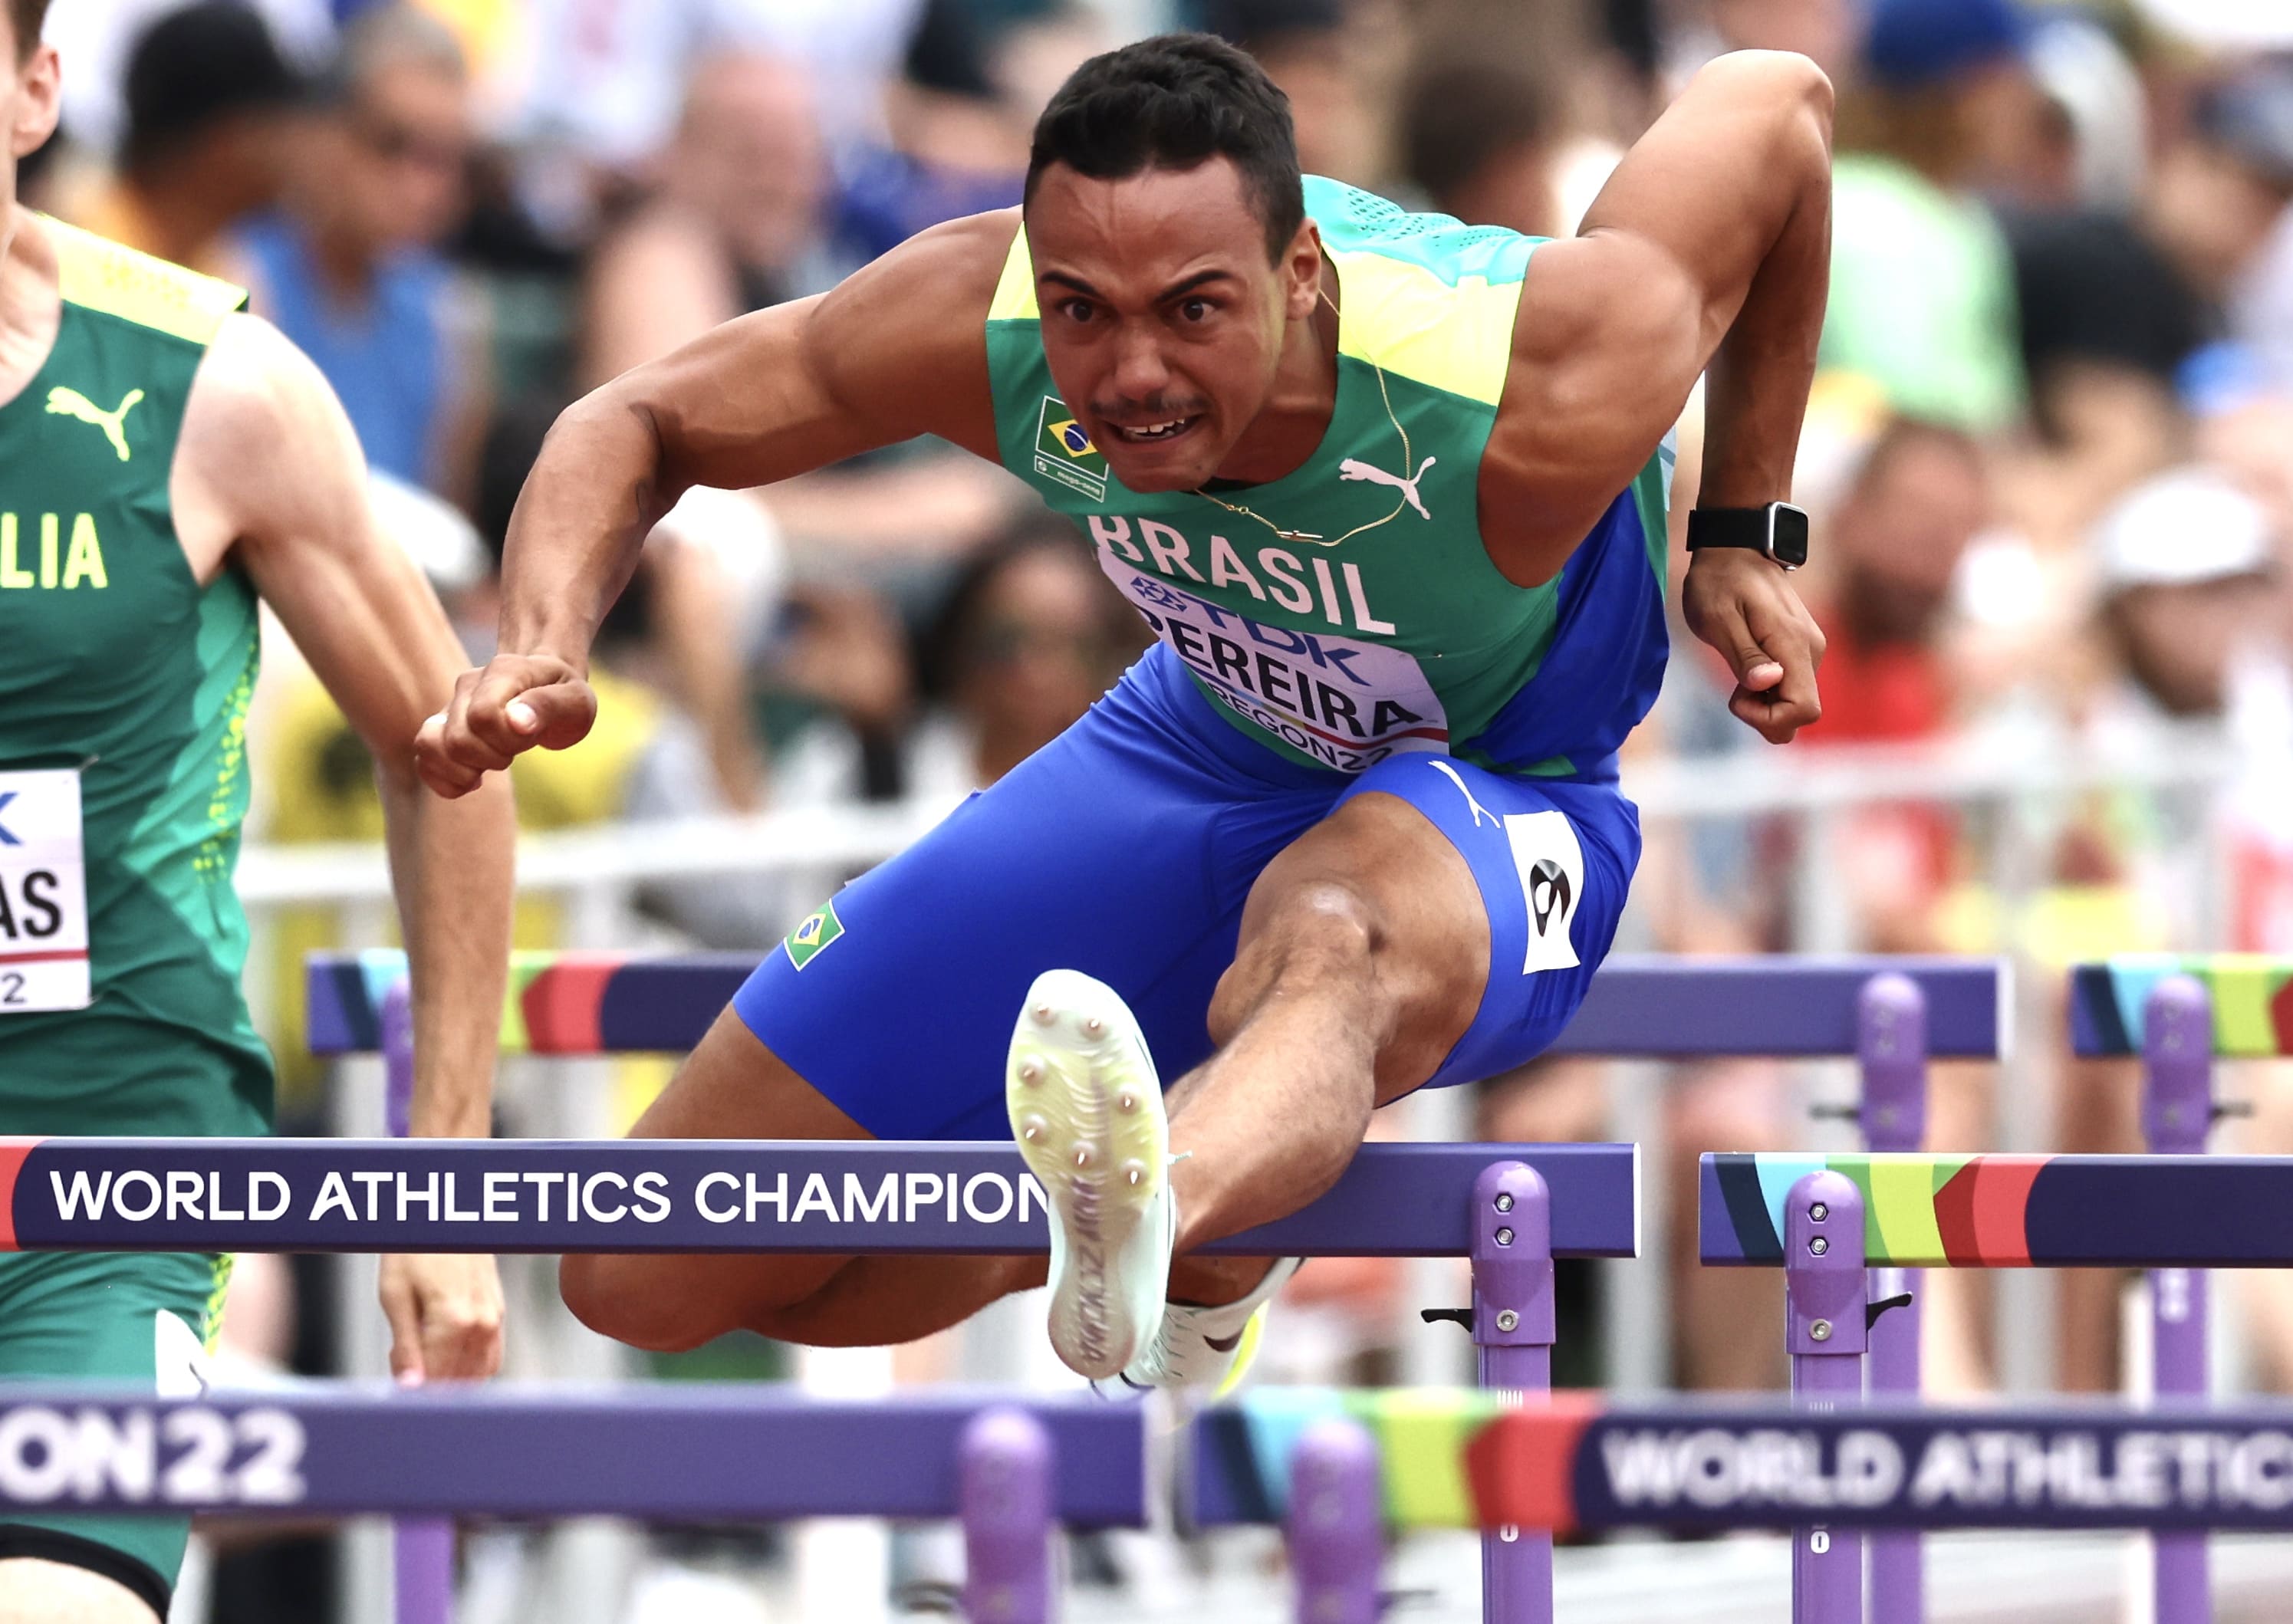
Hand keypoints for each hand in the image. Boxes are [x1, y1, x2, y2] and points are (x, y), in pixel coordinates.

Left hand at [379, 1253, 503, 1384]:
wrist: (447, 1222)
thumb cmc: (417, 1249)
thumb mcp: (396, 1296)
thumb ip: (406, 1347)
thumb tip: (408, 1388)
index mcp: (455, 1322)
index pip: (433, 1382)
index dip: (408, 1386)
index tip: (393, 1371)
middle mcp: (482, 1325)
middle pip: (454, 1382)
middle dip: (426, 1381)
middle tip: (403, 1353)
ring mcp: (495, 1321)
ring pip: (474, 1376)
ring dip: (447, 1376)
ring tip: (422, 1347)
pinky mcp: (499, 1315)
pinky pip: (488, 1359)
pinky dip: (467, 1367)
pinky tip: (444, 1350)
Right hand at [416, 653, 597, 796]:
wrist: (547, 688)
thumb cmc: (564, 697)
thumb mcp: (575, 701)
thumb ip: (548, 706)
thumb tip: (516, 722)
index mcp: (503, 671)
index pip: (483, 715)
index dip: (506, 739)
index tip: (528, 737)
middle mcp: (468, 685)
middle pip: (458, 739)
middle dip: (491, 758)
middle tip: (514, 751)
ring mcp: (449, 706)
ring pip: (428, 746)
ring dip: (463, 770)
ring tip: (488, 766)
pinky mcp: (440, 728)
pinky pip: (421, 759)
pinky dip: (445, 779)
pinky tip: (472, 779)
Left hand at [1680, 549, 1825, 743]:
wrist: (1736, 548)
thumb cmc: (1720, 581)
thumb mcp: (1718, 618)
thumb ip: (1744, 654)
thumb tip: (1768, 683)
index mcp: (1793, 645)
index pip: (1803, 710)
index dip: (1768, 717)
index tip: (1737, 694)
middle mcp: (1812, 650)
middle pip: (1802, 712)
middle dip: (1765, 714)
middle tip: (1735, 686)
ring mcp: (1809, 649)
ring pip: (1796, 701)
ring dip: (1764, 700)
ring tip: (1739, 668)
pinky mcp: (1802, 648)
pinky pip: (1792, 686)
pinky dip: (1769, 689)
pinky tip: (1749, 666)